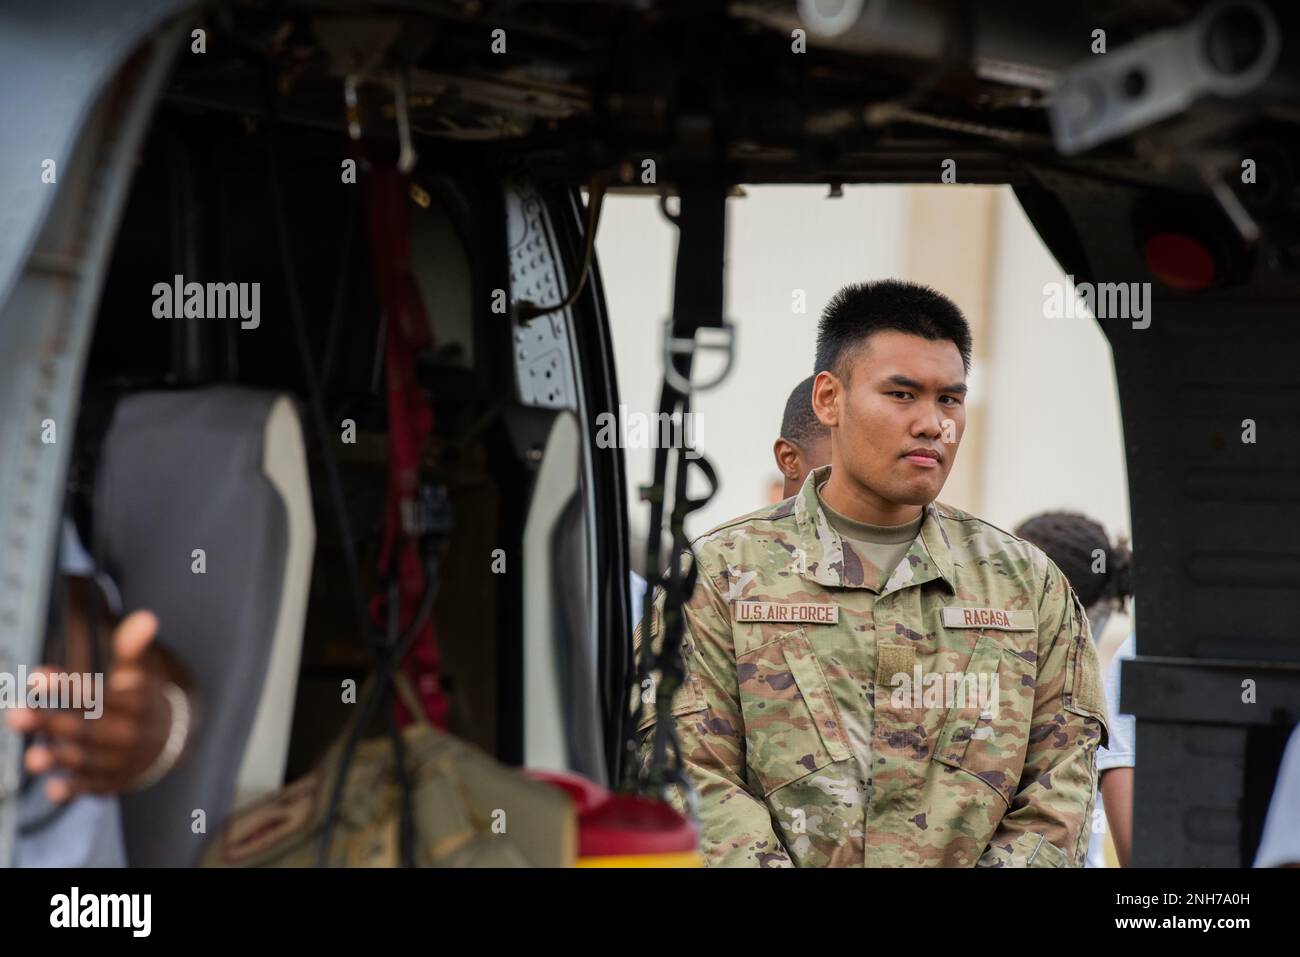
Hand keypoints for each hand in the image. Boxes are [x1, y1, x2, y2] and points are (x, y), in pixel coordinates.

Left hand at [6, 610, 174, 801]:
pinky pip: (93, 787)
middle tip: (15, 714)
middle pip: (88, 728)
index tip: (36, 677)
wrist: (171, 741)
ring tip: (32, 758)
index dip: (68, 686)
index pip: (100, 694)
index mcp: (136, 703)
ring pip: (88, 760)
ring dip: (59, 759)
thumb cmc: (142, 700)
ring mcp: (121, 760)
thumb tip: (146, 618)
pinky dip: (76, 790)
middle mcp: (130, 733)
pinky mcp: (114, 781)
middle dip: (51, 722)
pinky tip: (53, 789)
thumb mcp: (140, 673)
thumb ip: (132, 648)